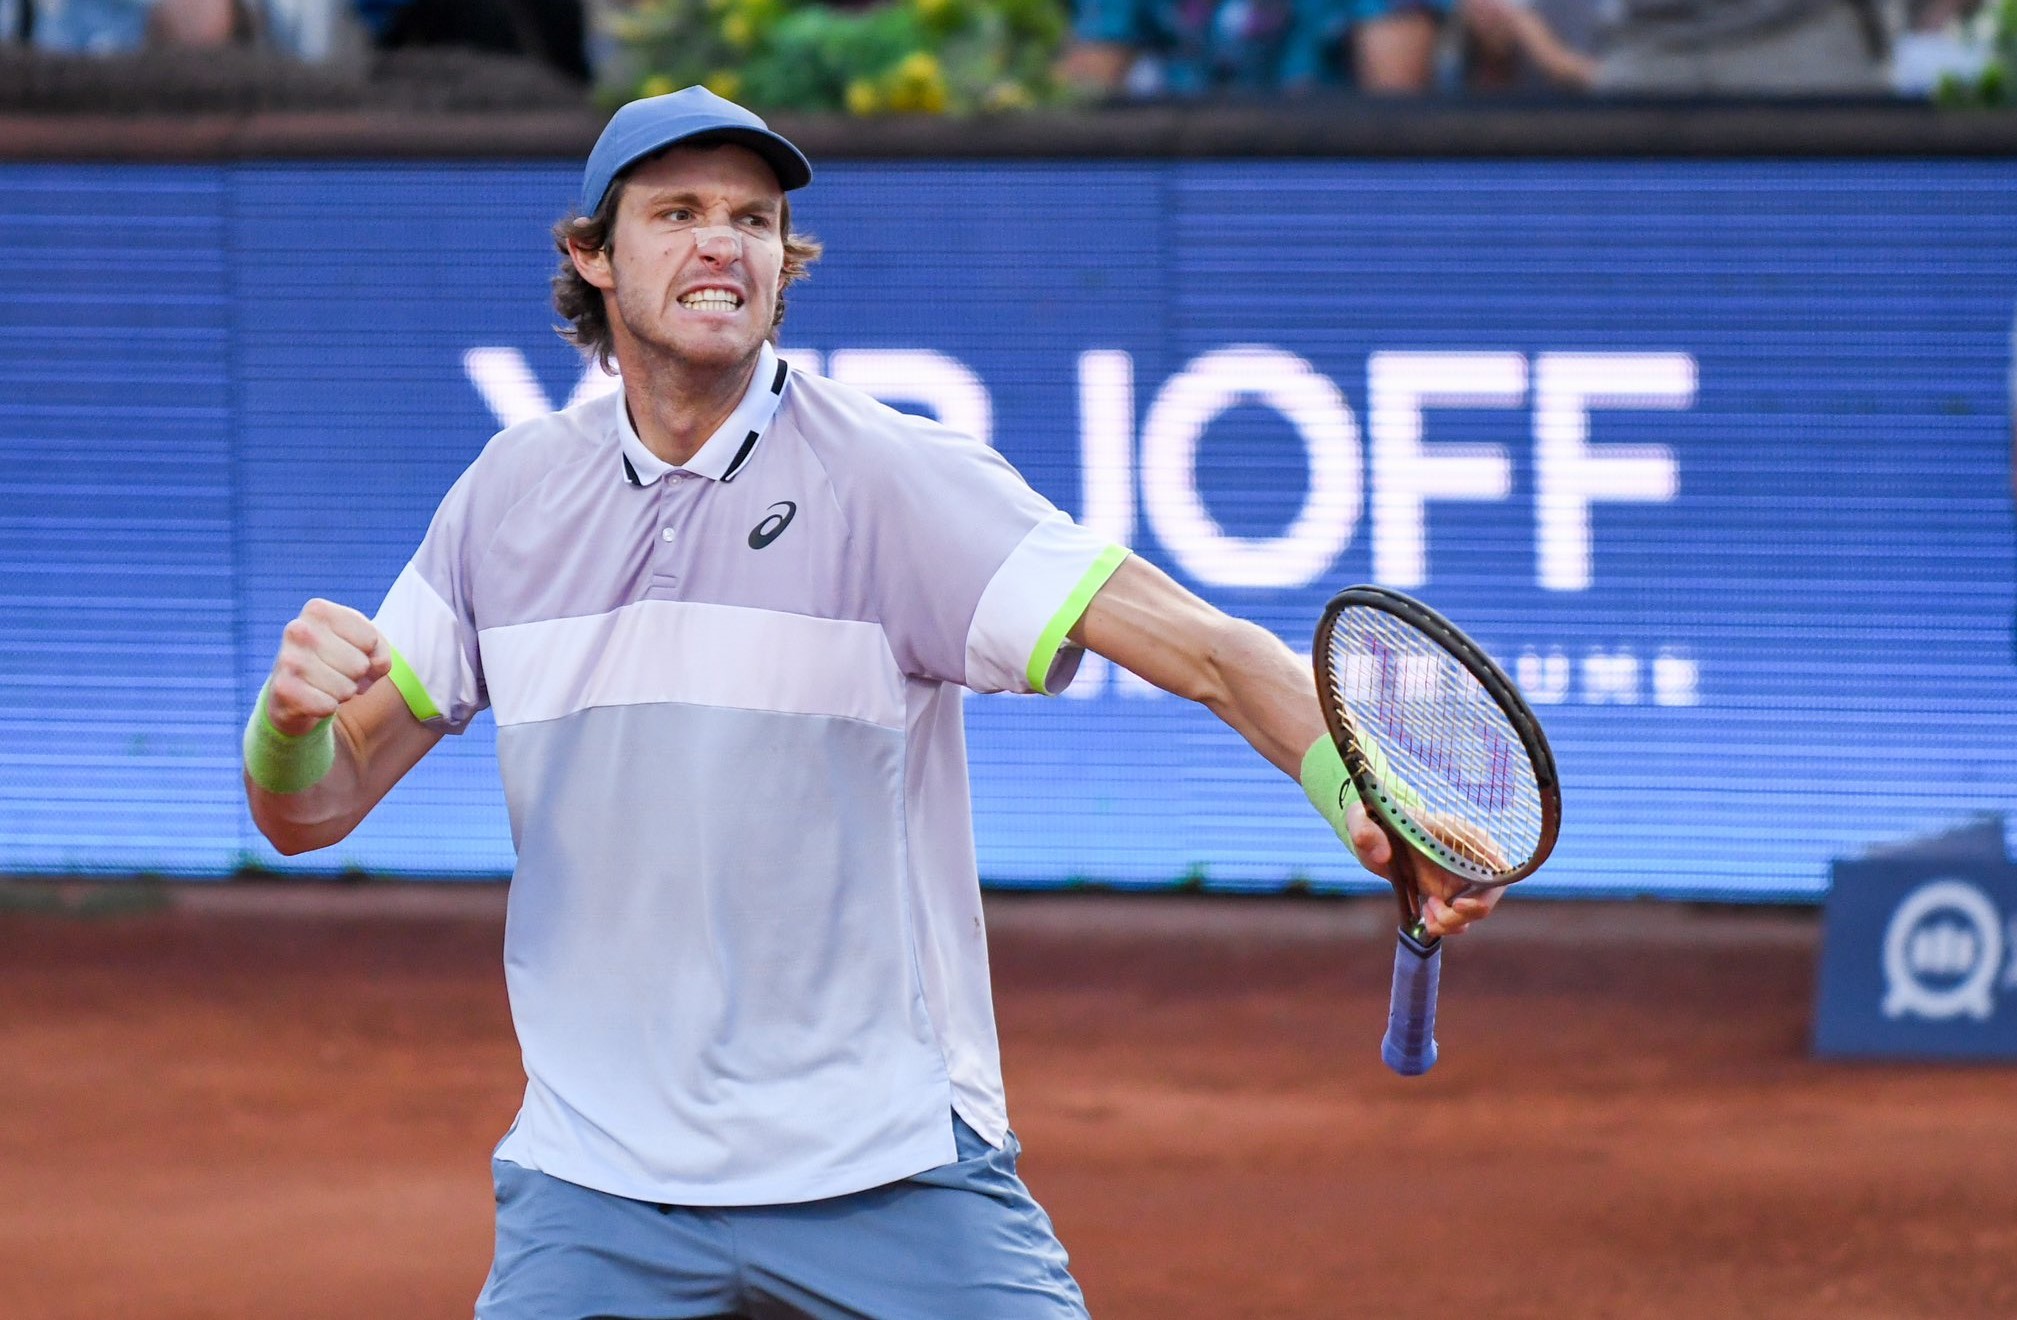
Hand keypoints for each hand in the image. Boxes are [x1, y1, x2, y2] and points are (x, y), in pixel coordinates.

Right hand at [265, 599, 391, 735]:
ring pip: (346, 688)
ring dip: (342, 693)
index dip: (368, 653)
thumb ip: (381, 650)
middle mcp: (298, 629)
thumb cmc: (336, 659)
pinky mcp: (283, 689)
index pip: (371, 639)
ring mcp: (288, 659)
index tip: (348, 652)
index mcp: (319, 610)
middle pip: (360, 665)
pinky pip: (328, 707)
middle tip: (335, 672)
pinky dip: (327, 707)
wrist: (292, 691)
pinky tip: (312, 697)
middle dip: (355, 676)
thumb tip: (373, 666)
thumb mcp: (364, 644)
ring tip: (324, 684)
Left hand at [1345, 802, 1504, 938]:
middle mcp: (1472, 857)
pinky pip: (1461, 919)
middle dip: (1464, 914)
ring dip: (1451, 923)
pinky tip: (1426, 914)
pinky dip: (1445, 925)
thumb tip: (1381, 855)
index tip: (1457, 903)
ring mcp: (1463, 877)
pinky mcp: (1452, 893)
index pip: (1497, 864)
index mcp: (1464, 834)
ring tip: (1427, 910)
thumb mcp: (1363, 820)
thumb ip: (1364, 828)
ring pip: (1475, 911)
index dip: (1487, 889)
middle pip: (1490, 895)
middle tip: (1433, 910)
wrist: (1377, 833)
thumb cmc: (1376, 820)